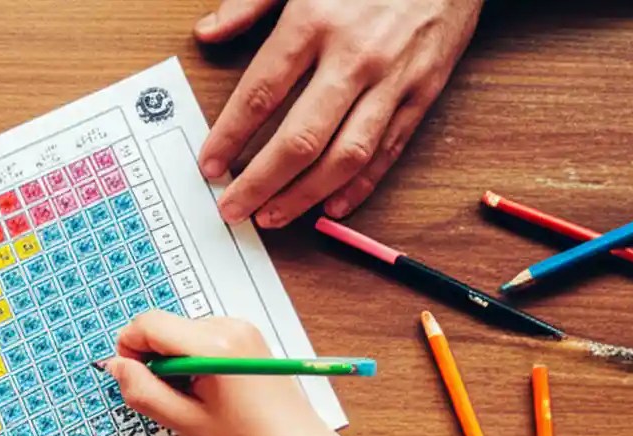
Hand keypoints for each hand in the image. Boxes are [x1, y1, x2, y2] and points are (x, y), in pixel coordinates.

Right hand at [103, 311, 334, 435]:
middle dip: (154, 359)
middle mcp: (229, 326)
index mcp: (213, 344)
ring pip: (180, 333)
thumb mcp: (186, 422)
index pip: (148, 324)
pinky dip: (193, 359)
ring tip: (194, 398)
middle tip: (170, 398)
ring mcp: (241, 329)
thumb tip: (116, 367)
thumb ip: (143, 392)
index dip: (129, 350)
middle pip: (164, 326)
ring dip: (174, 361)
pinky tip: (208, 390)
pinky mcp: (247, 337)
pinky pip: (201, 337)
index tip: (134, 379)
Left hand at [196, 0, 482, 227]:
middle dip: (260, 183)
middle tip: (232, 208)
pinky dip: (360, 186)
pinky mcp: (424, 90)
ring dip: (304, 196)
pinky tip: (330, 206)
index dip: (229, 137)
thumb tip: (207, 33)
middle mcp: (353, 56)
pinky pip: (389, 150)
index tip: (208, 165)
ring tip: (271, 217)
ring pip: (345, 156)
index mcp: (314, 21)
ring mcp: (392, 78)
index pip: (260, 95)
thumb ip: (250, 1)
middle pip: (300, 140)